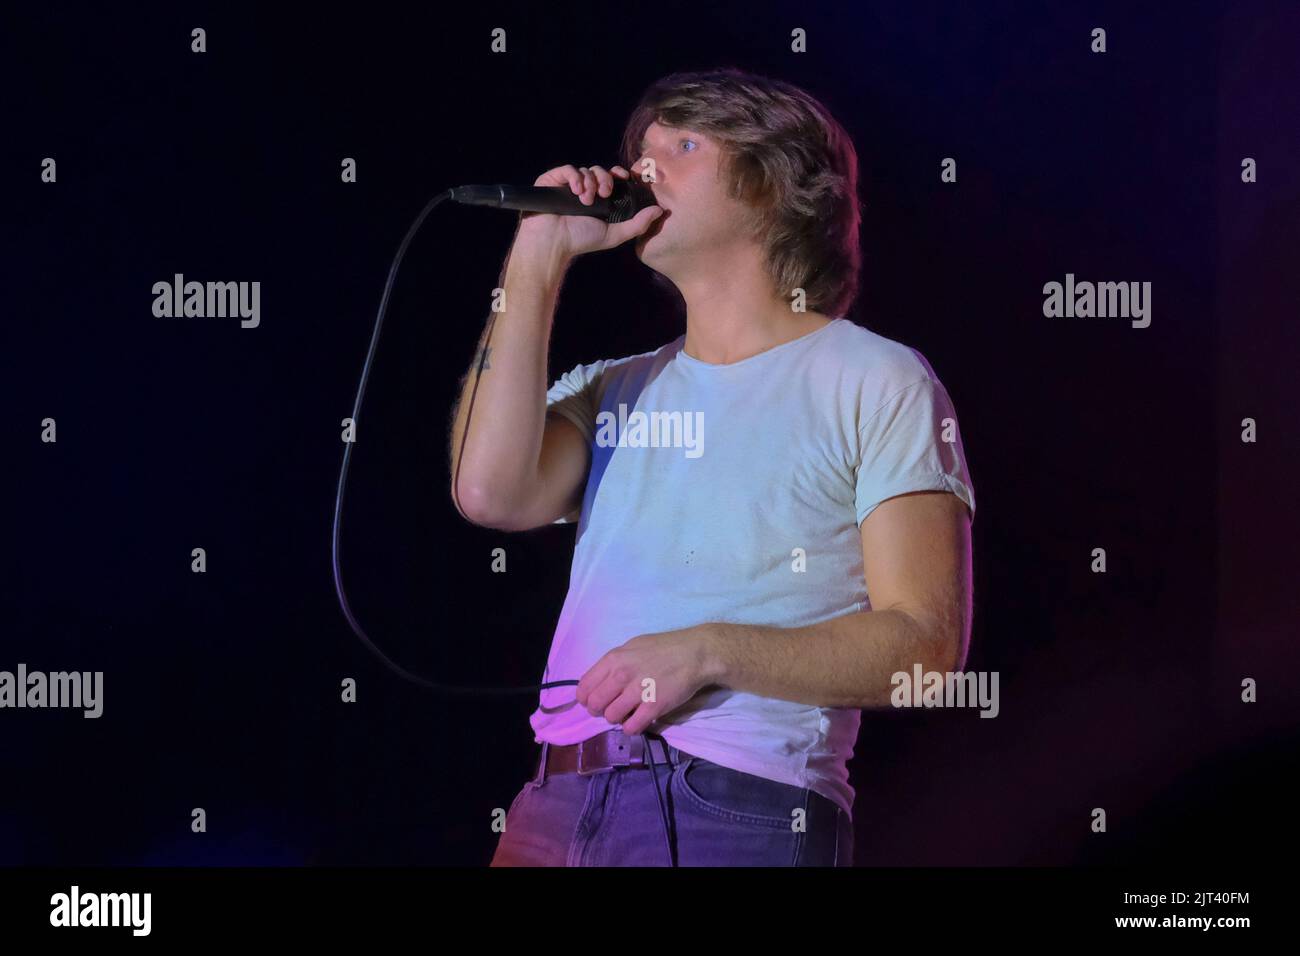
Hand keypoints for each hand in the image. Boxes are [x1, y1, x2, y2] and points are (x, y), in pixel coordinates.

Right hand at [515, 163, 662, 261]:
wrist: (553, 242)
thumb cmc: (581, 240)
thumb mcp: (615, 234)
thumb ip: (638, 224)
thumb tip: (660, 211)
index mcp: (598, 199)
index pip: (611, 178)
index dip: (618, 174)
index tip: (624, 177)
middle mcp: (583, 190)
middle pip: (600, 171)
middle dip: (605, 179)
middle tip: (605, 193)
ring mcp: (567, 185)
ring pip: (585, 170)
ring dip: (590, 183)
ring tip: (586, 200)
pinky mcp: (551, 181)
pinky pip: (567, 169)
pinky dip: (575, 177)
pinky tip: (576, 191)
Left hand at [576, 624, 720, 736]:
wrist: (695, 653)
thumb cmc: (664, 648)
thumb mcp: (632, 647)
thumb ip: (614, 664)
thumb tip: (600, 681)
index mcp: (613, 659)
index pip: (584, 687)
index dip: (586, 698)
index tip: (594, 701)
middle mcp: (621, 675)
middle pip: (595, 705)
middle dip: (600, 710)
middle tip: (612, 708)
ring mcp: (637, 692)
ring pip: (611, 717)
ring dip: (617, 718)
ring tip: (628, 713)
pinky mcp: (654, 707)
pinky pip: (631, 727)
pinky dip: (632, 727)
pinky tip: (638, 720)